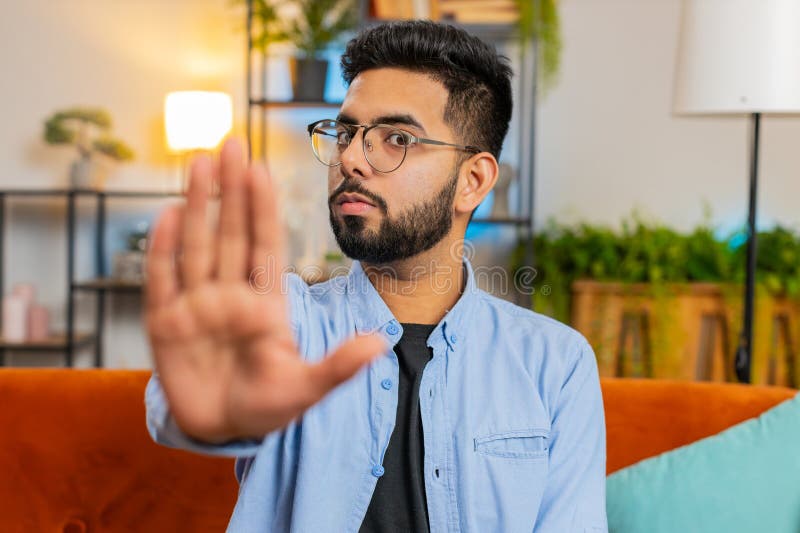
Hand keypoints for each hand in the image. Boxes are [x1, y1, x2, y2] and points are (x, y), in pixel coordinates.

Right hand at [144, 138, 385, 442]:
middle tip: (231, 144)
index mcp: (266, 303)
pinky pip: (162, 280)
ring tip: (201, 163)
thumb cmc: (269, 406)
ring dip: (197, 206)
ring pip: (196, 246)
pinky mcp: (165, 325)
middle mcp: (230, 295)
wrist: (224, 430)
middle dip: (230, 191)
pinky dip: (163, 249)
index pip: (264, 246)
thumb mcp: (307, 389)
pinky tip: (168, 214)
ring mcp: (197, 306)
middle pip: (230, 234)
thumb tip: (381, 343)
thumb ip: (339, 366)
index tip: (262, 171)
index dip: (262, 209)